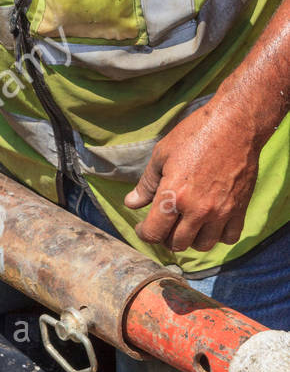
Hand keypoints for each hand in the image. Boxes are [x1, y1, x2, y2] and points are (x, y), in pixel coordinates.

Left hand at [123, 102, 260, 253]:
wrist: (234, 125)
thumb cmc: (194, 135)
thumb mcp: (162, 154)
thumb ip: (146, 184)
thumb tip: (131, 204)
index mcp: (173, 194)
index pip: (154, 232)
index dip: (144, 233)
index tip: (143, 228)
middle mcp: (197, 209)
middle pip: (177, 243)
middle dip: (166, 237)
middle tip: (164, 225)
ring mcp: (221, 212)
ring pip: (203, 245)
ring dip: (191, 239)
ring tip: (186, 225)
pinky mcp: (240, 209)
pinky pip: (229, 238)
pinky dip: (218, 235)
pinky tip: (210, 222)